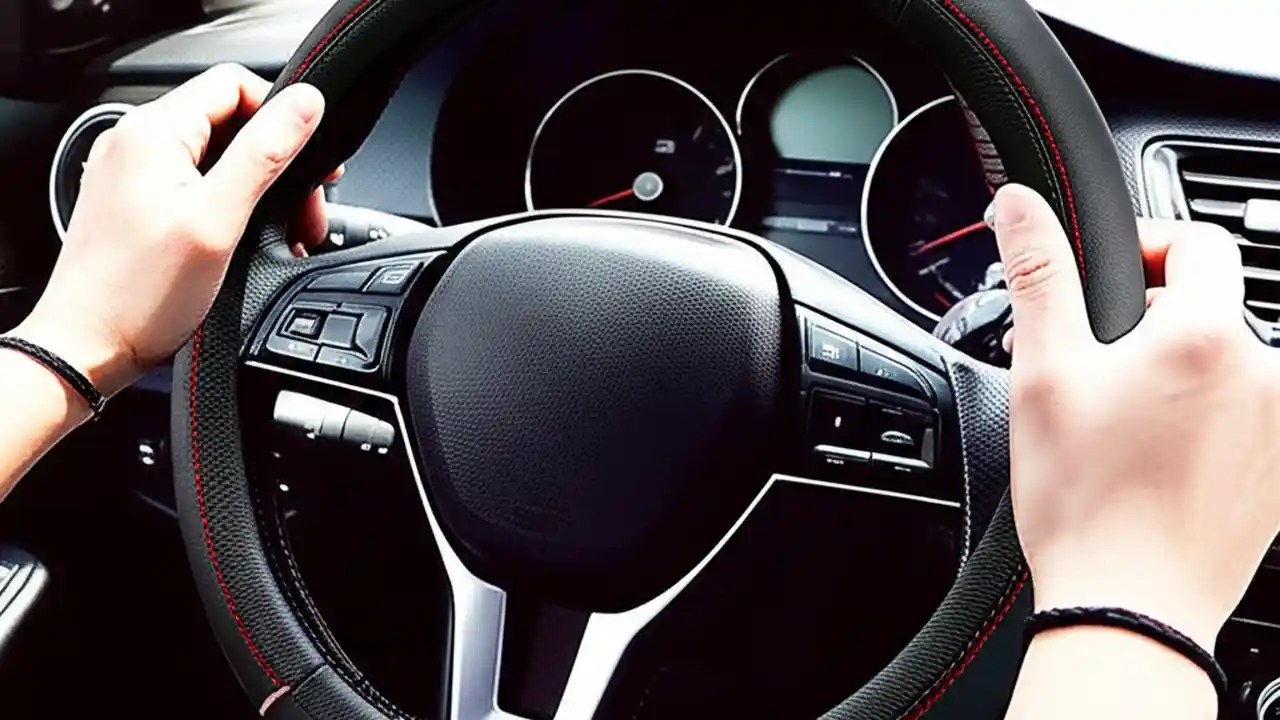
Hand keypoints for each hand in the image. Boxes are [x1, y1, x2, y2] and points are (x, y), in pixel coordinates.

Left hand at [12, 64, 330, 399]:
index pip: (235, 84)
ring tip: (278, 232)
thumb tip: (306, 103)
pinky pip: (192, 183)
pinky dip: (227, 204)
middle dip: (276, 160)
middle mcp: (136, 142)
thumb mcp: (219, 218)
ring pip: (214, 154)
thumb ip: (266, 154)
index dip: (283, 116)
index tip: (311, 161)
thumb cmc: (140, 293)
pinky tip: (242, 239)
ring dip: (256, 187)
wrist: (87, 347)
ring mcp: (131, 172)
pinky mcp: (133, 202)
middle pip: (229, 120)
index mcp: (155, 131)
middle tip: (303, 211)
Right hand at [993, 184, 1279, 649]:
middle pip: (1210, 306)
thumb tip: (1020, 203)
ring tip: (1119, 425)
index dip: (1144, 248)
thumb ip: (1038, 273)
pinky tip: (1153, 460)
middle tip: (1092, 369)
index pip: (1197, 239)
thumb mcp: (1044, 372)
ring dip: (1176, 373)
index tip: (1106, 285)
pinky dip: (1203, 421)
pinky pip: (1244, 417)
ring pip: (1225, 365)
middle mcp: (1266, 373)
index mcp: (1209, 335)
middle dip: (1152, 322)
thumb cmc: (1085, 499)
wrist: (1130, 607)